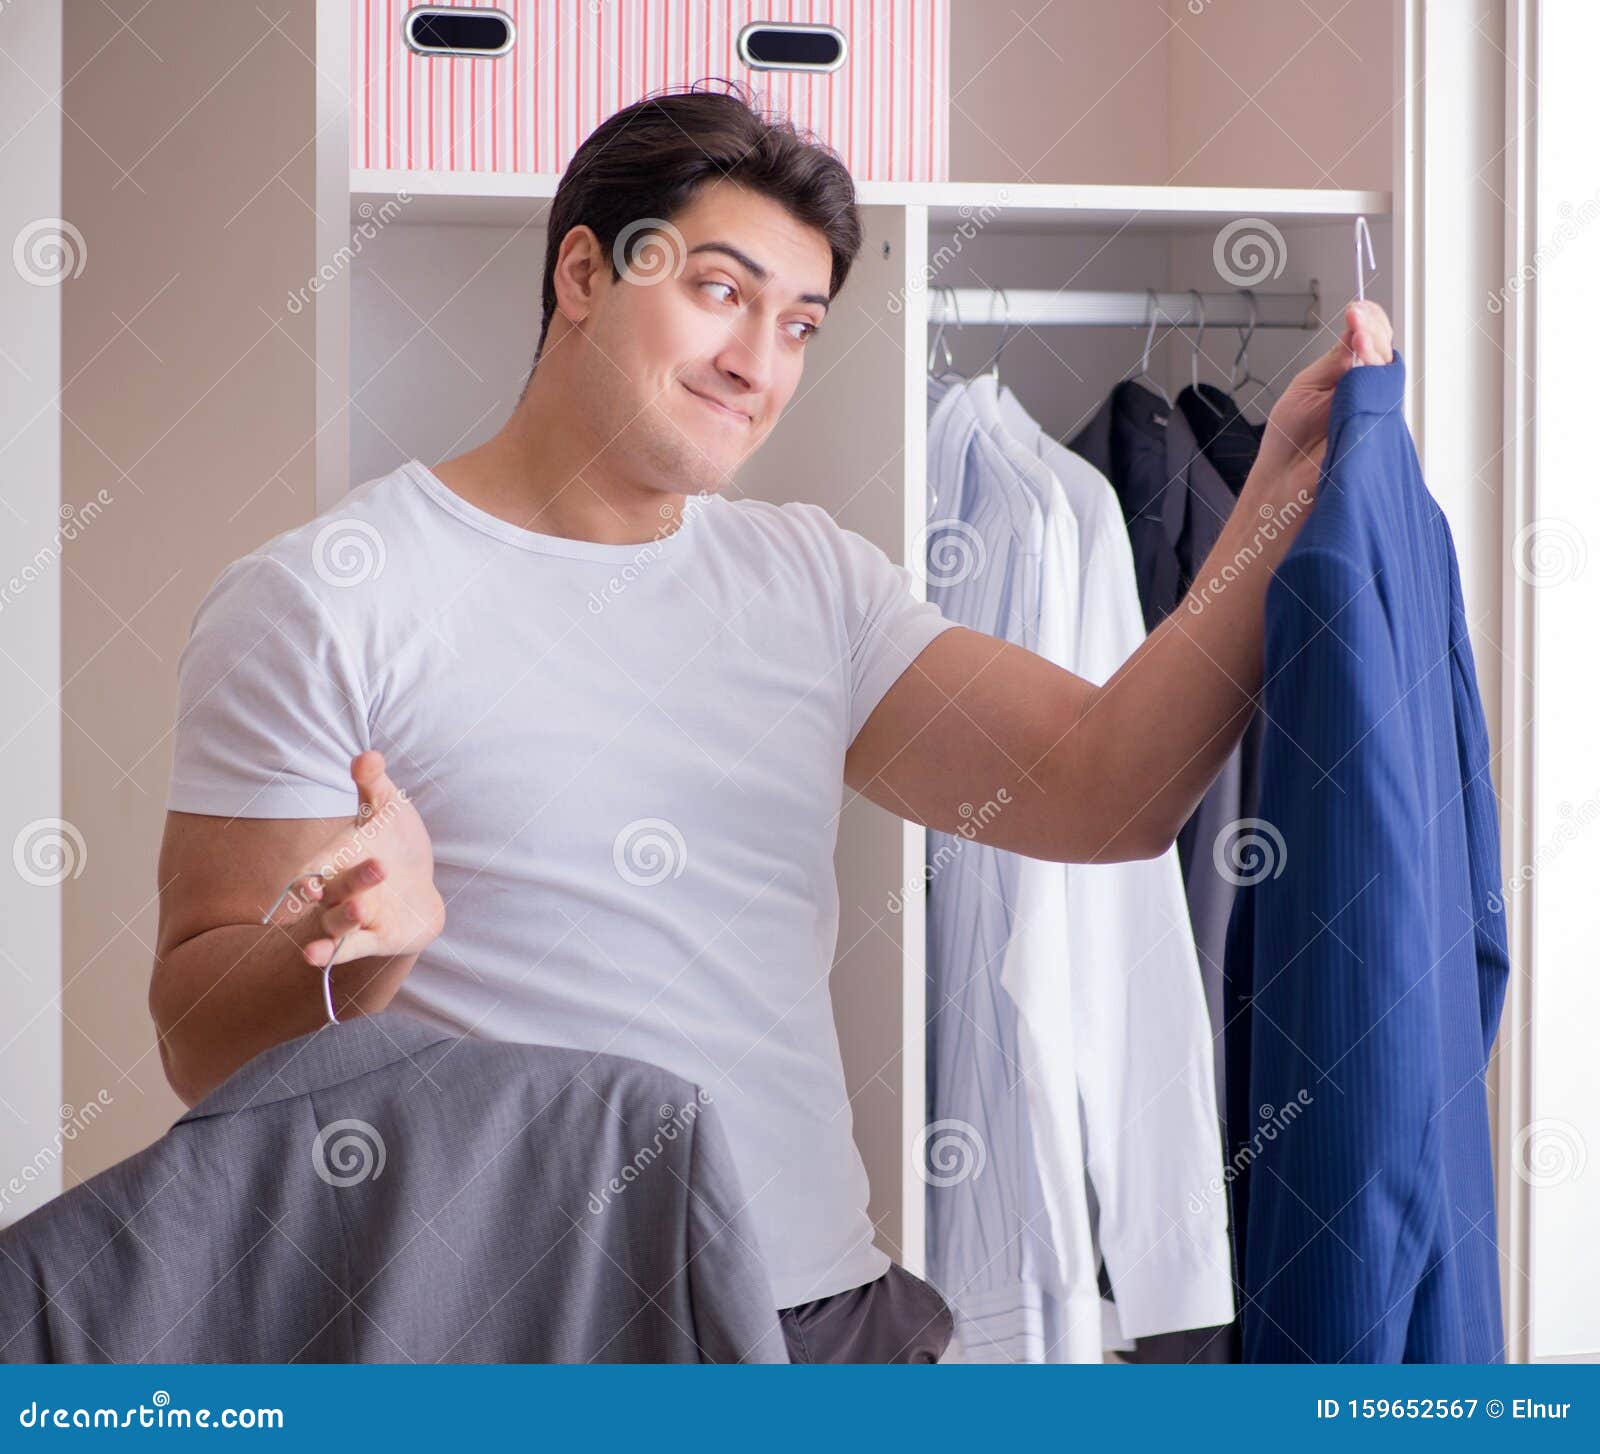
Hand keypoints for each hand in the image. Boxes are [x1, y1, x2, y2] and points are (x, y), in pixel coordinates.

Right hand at [270, 751, 445, 968]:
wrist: (420, 885)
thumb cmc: (394, 844)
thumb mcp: (388, 809)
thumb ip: (373, 784)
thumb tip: (367, 755)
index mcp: (334, 860)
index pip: (311, 870)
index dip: (305, 878)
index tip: (306, 882)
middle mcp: (337, 892)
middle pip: (331, 893)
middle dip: (349, 883)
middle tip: (378, 867)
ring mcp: (355, 918)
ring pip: (336, 924)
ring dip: (343, 919)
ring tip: (362, 907)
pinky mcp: (375, 938)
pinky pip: (349, 949)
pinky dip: (332, 953)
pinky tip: (314, 957)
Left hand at [1254, 299, 1394, 500]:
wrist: (1282, 484)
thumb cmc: (1288, 444)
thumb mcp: (1306, 389)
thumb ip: (1335, 361)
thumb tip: (1356, 329)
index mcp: (1346, 376)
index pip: (1367, 339)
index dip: (1366, 321)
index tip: (1355, 310)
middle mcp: (1365, 389)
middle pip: (1382, 348)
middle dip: (1370, 328)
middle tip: (1356, 319)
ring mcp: (1375, 408)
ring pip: (1387, 368)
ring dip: (1372, 345)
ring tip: (1357, 335)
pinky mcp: (1380, 429)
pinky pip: (1385, 396)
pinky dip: (1374, 375)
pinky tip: (1362, 361)